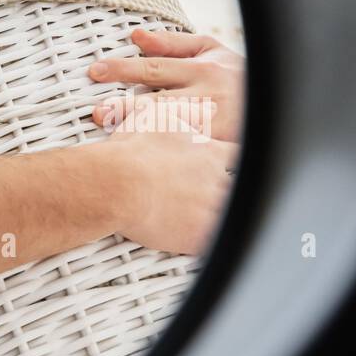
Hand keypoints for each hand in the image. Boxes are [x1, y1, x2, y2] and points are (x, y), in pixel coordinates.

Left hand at [89, 28, 245, 145]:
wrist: (278, 105)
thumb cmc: (234, 76)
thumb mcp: (209, 51)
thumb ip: (172, 44)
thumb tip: (136, 37)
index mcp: (201, 69)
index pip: (154, 67)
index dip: (122, 69)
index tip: (95, 70)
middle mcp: (206, 96)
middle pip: (156, 103)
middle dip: (123, 108)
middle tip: (97, 112)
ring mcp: (211, 125)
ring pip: (168, 129)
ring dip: (137, 132)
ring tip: (110, 134)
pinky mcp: (215, 147)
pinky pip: (183, 150)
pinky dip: (160, 153)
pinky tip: (138, 155)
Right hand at [104, 105, 239, 255]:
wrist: (116, 184)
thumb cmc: (130, 151)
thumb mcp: (157, 117)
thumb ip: (185, 112)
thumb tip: (207, 109)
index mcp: (209, 154)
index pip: (238, 156)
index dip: (238, 161)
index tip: (238, 164)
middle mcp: (215, 181)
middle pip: (239, 188)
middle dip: (234, 192)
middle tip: (229, 197)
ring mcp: (208, 210)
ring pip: (232, 217)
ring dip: (227, 218)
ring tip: (224, 223)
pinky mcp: (195, 235)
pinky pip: (217, 244)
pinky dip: (216, 245)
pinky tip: (215, 246)